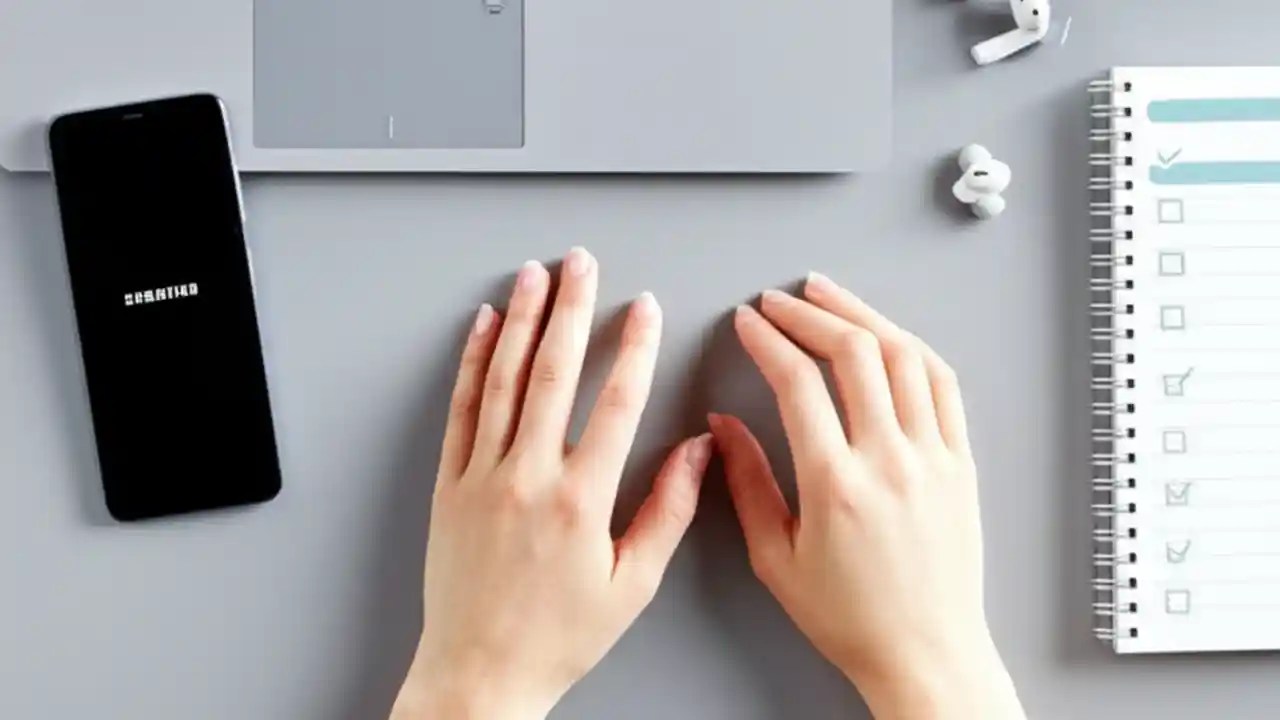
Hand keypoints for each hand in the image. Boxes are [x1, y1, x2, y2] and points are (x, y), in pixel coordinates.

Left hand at [390, 248, 712, 719]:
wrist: (480, 673)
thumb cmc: (556, 638)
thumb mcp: (631, 585)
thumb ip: (667, 510)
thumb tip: (696, 451)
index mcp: (580, 501)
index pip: (616, 402)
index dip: (634, 347)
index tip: (644, 310)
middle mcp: (527, 478)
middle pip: (553, 372)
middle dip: (571, 307)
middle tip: (582, 263)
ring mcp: (482, 477)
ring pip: (503, 379)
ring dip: (521, 320)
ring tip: (534, 276)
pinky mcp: (450, 485)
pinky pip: (461, 410)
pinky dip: (472, 363)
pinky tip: (483, 328)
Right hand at [711, 273, 1023, 719]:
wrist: (925, 652)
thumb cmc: (850, 617)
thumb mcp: (774, 557)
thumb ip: (748, 483)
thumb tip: (724, 425)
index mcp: (836, 485)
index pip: (798, 382)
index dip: (767, 340)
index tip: (748, 323)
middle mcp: (890, 461)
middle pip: (852, 353)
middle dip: (808, 313)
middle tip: (780, 301)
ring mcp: (933, 458)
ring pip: (903, 356)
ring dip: (862, 315)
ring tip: (829, 296)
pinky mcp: (962, 463)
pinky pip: (944, 385)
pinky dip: (912, 348)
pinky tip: (888, 335)